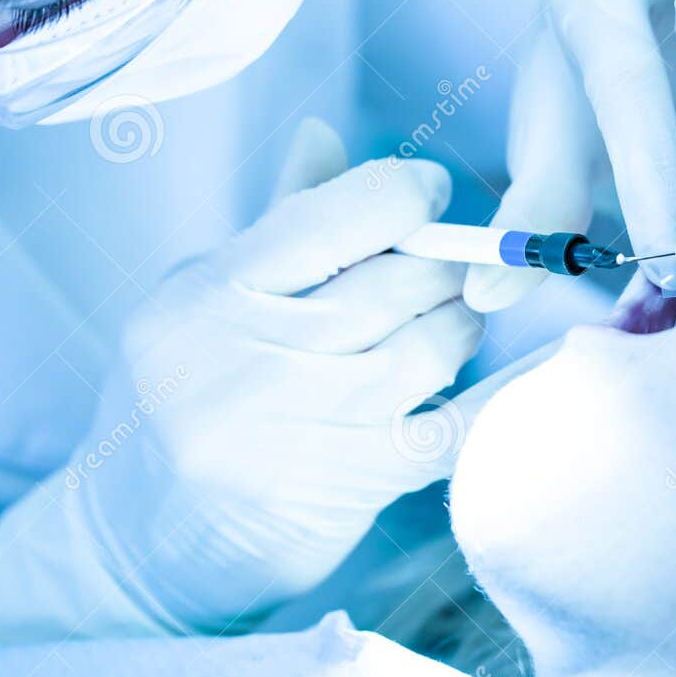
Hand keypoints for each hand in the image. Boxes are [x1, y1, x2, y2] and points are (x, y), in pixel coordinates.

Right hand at [0, 121, 483, 640]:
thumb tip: (329, 134)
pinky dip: (500, 397)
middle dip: (443, 266)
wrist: (143, 542)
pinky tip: (532, 373)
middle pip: (397, 281)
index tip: (429, 195)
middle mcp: (254, 355)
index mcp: (212, 293)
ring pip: (434, 345)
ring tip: (452, 324)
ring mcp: (304, 425)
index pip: (335, 216)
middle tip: (449, 270)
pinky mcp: (351, 483)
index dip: (405, 195)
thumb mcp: (203, 300)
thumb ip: (278, 225)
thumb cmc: (179, 399)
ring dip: (463, 326)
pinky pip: (456, 427)